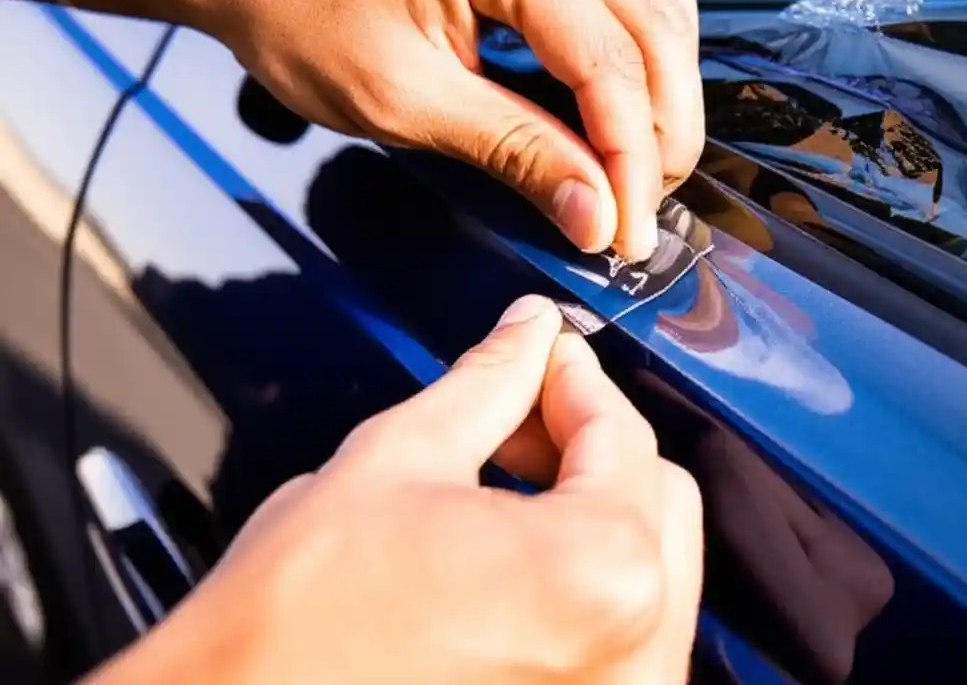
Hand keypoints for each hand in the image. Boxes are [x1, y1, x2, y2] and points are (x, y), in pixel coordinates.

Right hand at [87, 296, 702, 683]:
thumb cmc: (293, 628)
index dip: (573, 378)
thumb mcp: (397, 460)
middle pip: (655, 499)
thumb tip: (527, 332)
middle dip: (587, 443)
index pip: (622, 436)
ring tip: (505, 480)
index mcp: (604, 573)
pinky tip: (513, 550)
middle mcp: (638, 651)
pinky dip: (584, 576)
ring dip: (589, 506)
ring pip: (648, 566)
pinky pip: (620, 628)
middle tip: (515, 415)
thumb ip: (488, 382)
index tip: (541, 354)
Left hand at [183, 0, 703, 259]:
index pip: (608, 64)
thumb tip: (593, 212)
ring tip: (644, 163)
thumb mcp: (401, 98)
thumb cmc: (298, 10)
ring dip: (667, 87)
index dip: (631, 159)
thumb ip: (512, 151)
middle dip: (664, 131)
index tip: (624, 234)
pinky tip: (638, 91)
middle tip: (641, 210)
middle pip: (657, 28)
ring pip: (662, 1)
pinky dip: (647, 44)